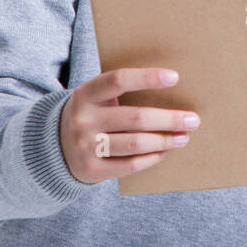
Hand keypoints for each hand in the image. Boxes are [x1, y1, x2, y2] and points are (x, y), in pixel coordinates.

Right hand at [59, 67, 199, 183]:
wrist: (53, 147)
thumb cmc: (90, 114)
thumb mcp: (95, 98)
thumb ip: (121, 92)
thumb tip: (172, 87)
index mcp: (86, 94)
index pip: (119, 80)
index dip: (147, 77)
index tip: (175, 78)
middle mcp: (83, 119)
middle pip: (136, 118)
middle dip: (170, 119)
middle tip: (193, 120)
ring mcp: (85, 146)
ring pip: (136, 143)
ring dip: (165, 140)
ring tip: (183, 137)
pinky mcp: (92, 169)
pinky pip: (130, 165)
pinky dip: (152, 158)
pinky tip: (164, 151)